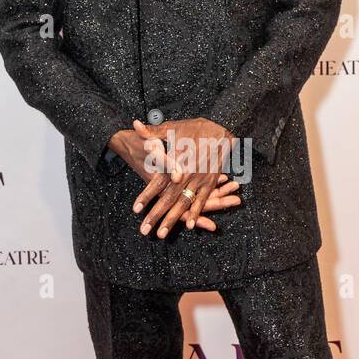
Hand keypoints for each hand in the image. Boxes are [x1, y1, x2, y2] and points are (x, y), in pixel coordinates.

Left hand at [130, 117, 236, 238]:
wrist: (222, 130)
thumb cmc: (195, 129)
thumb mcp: (173, 128)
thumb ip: (152, 131)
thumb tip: (135, 124)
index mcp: (176, 162)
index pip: (157, 183)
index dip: (146, 196)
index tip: (136, 210)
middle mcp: (187, 174)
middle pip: (169, 199)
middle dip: (156, 216)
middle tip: (144, 231)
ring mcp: (200, 180)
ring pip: (183, 204)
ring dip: (173, 220)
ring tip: (162, 234)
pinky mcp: (210, 182)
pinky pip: (202, 201)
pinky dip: (197, 213)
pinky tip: (190, 226)